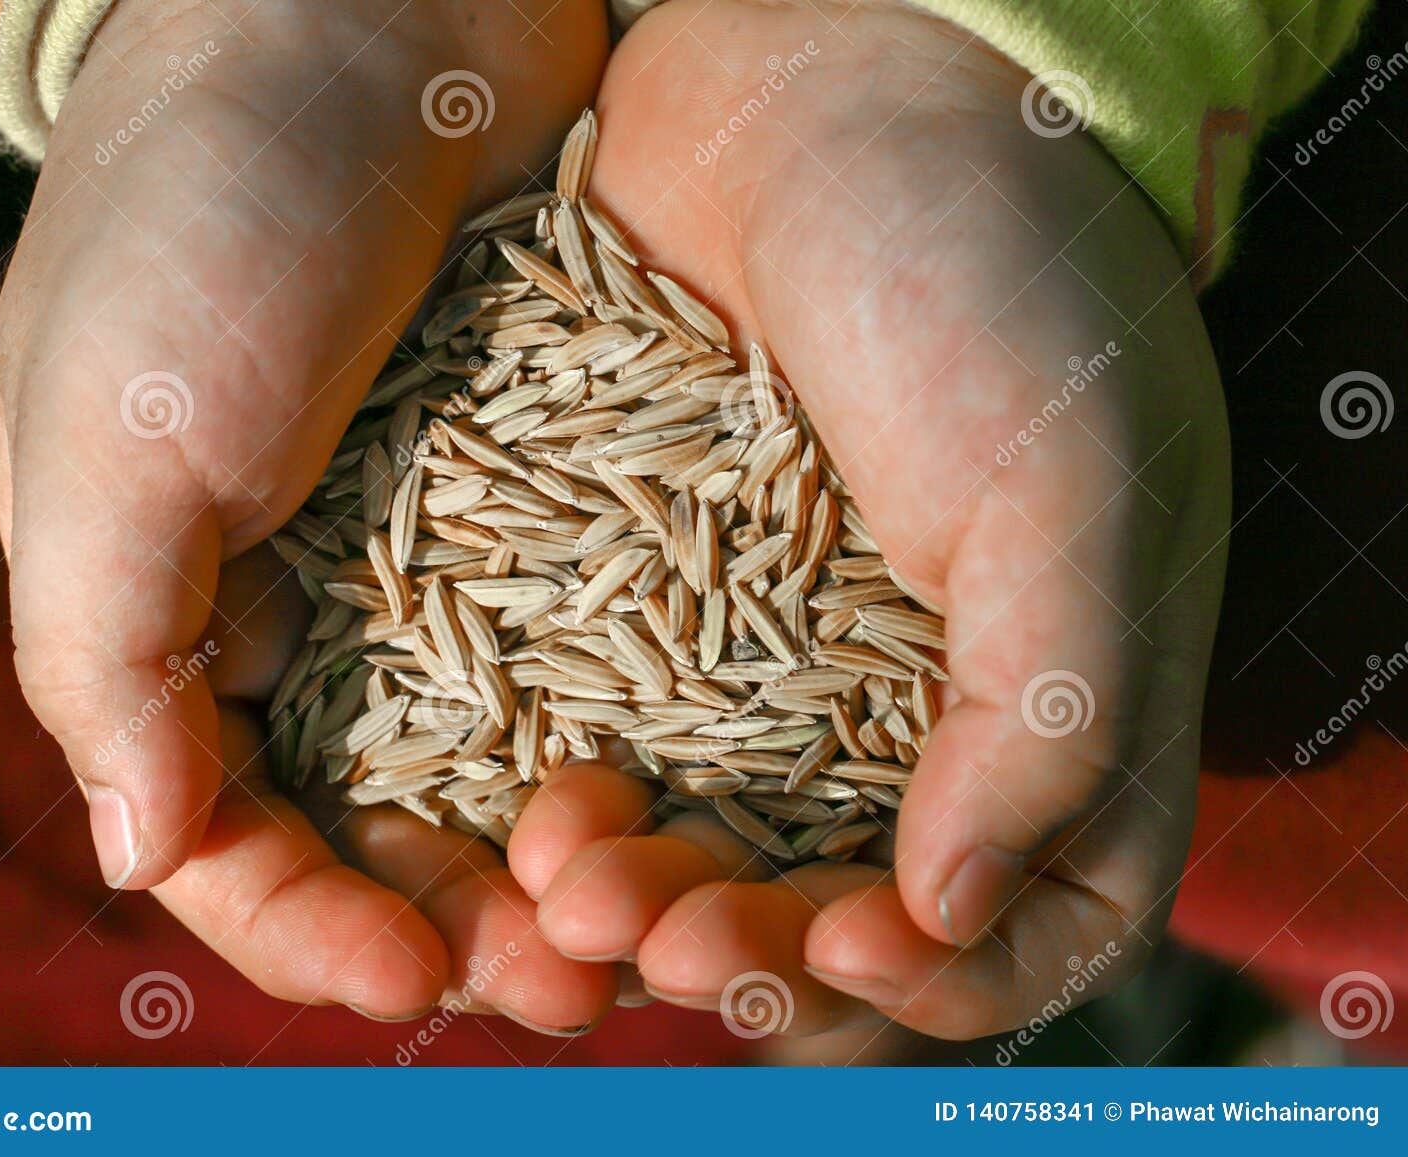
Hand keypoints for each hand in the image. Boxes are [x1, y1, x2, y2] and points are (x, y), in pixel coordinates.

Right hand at [0, 0, 623, 1028]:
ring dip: (549, 854)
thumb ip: (106, 655)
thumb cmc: (204, 217)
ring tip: (638, 909)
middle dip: (458, 919)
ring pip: (485, 764)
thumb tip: (137, 857)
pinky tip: (678, 785)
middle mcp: (300, 610)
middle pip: (372, 829)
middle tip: (566, 980)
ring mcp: (423, 560)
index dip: (305, 928)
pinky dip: (609, 733)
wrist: (370, 17)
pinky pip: (571, 655)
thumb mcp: (107, 442)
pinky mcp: (534, 496)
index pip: (224, 838)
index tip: (414, 970)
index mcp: (166, 618)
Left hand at [508, 0, 1229, 1037]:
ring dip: (627, 901)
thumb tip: (952, 914)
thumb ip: (1045, 722)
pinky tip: (512, 806)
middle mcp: (902, 714)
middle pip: (828, 919)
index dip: (934, 987)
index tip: (843, 946)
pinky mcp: (641, 594)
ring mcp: (762, 661)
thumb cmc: (999, 282)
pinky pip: (596, 738)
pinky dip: (555, 799)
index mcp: (1047, 711)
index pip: (1023, 936)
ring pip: (697, 850)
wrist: (834, 90)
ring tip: (563, 888)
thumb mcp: (1069, 500)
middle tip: (652, 940)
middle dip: (740, 958)